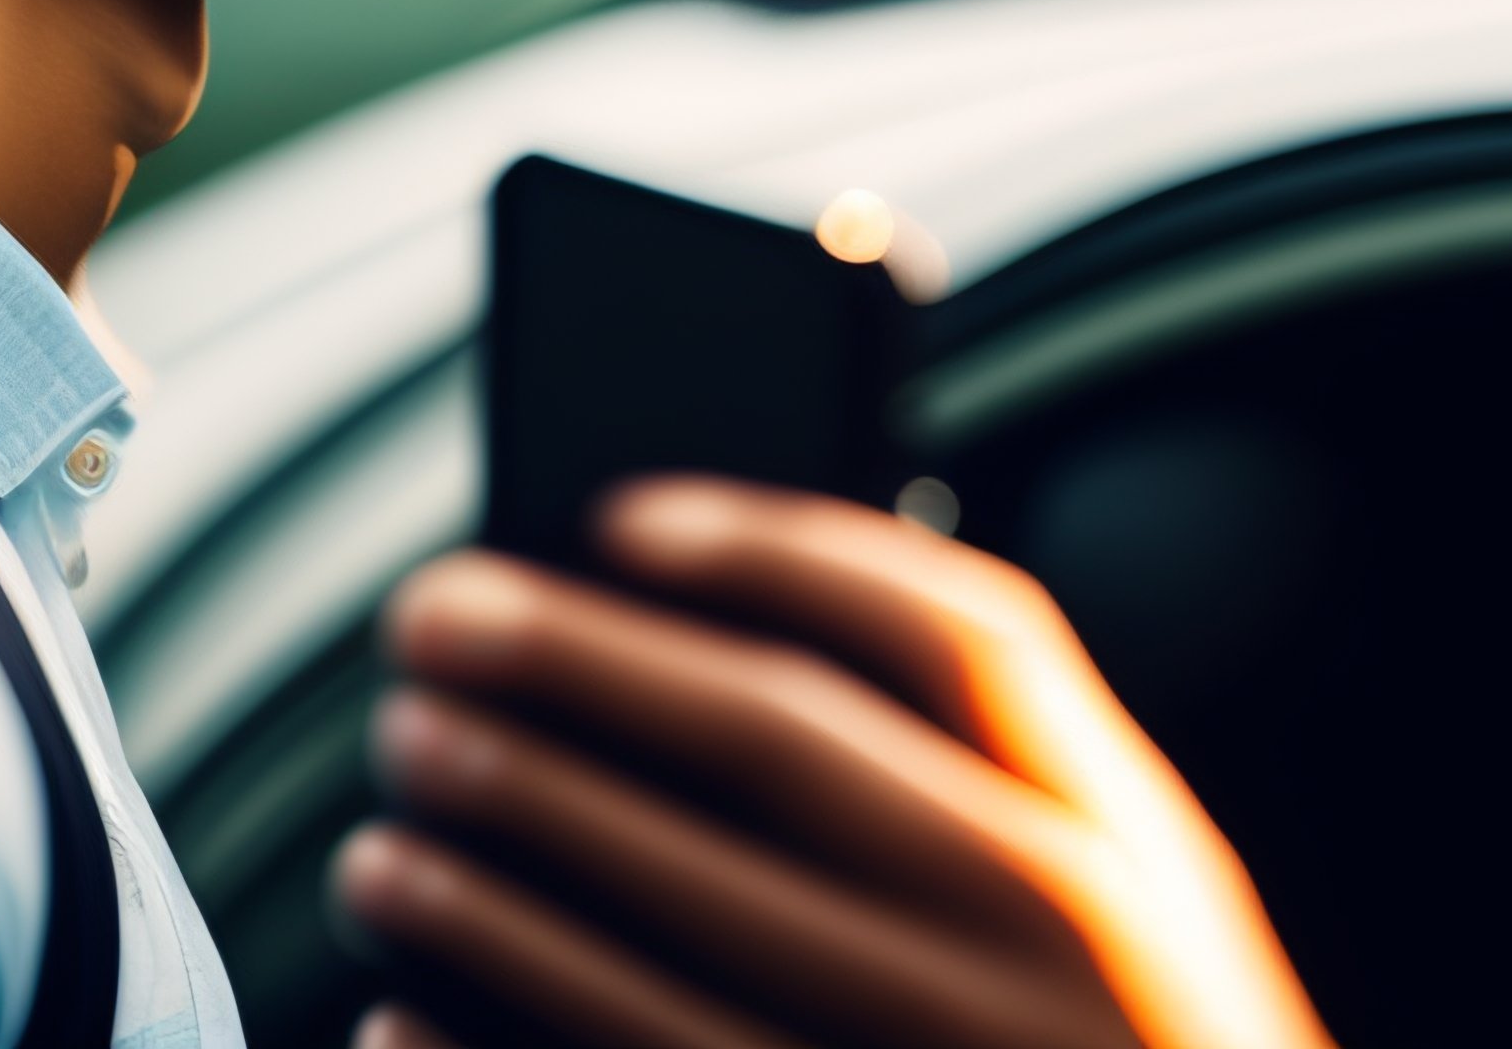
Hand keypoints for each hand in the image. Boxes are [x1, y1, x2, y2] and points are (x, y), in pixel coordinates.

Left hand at [332, 477, 1334, 1048]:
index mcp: (1131, 856)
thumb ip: (980, 780)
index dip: (777, 546)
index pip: (959, 632)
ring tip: (380, 831)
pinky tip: (399, 1015)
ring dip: (497, 881)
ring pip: (676, 961)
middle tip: (420, 628)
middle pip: (781, 749)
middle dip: (577, 671)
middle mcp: (1059, 967)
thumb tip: (669, 635)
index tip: (610, 514)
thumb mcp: (1126, 918)